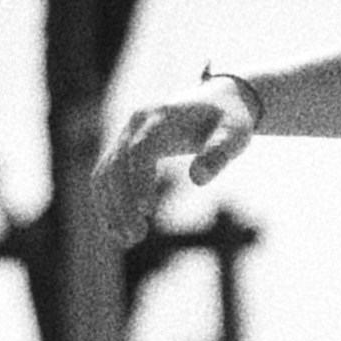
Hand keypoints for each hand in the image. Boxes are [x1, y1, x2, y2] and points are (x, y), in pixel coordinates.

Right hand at [95, 79, 254, 245]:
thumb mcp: (235, 135)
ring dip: (111, 208)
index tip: (145, 210)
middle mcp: (136, 124)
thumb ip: (219, 153)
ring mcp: (126, 135)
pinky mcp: (124, 148)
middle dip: (122, 203)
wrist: (218, 100)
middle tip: (135, 237)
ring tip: (128, 240)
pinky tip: (118, 230)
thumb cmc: (229, 120)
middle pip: (117, 164)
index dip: (139, 179)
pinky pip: (106, 176)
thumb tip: (198, 179)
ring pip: (105, 173)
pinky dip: (108, 202)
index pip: (140, 150)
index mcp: (161, 117)